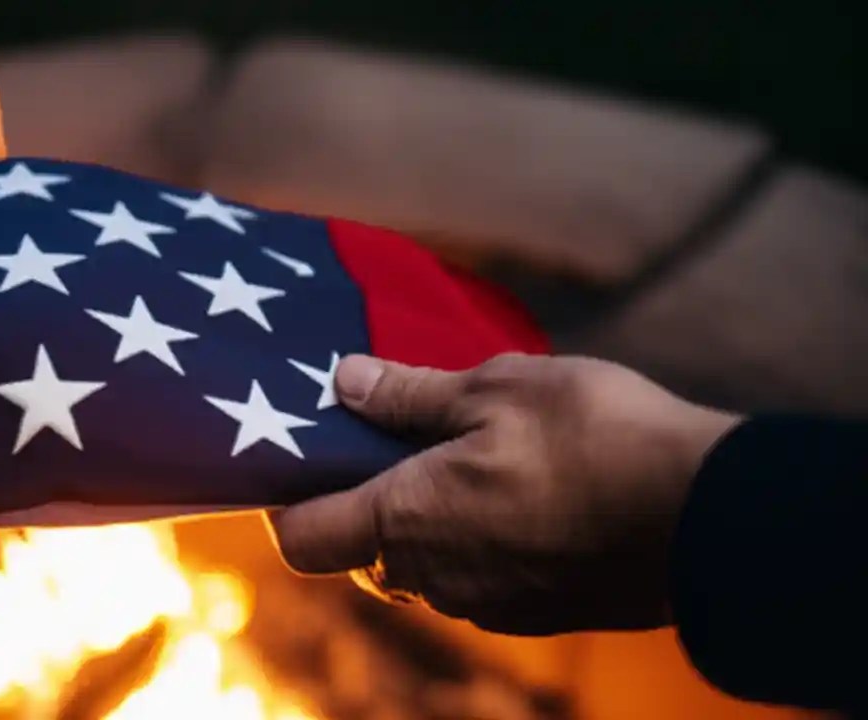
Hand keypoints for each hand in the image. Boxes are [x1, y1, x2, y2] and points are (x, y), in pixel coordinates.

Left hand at [269, 352, 740, 634]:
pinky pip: (476, 579)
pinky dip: (476, 540)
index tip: (304, 458)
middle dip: (366, 500)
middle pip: (362, 551)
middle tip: (395, 438)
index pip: (302, 538)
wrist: (706, 517)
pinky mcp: (535, 614)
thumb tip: (344, 381)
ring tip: (467, 455)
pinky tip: (520, 492)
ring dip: (426, 519)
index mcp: (403, 523)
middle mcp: (434, 580)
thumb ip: (407, 394)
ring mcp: (486, 606)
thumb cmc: (592, 440)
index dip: (288, 501)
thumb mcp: (493, 389)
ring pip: (423, 565)